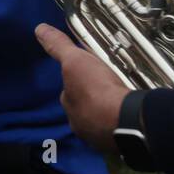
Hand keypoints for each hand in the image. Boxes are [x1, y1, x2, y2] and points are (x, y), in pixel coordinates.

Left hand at [35, 23, 129, 153]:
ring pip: (104, 120)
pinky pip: (122, 130)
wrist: (129, 120)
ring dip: (111, 111)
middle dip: (96, 98)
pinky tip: (134, 114)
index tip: (92, 74)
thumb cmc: (97, 89)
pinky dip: (126, 122)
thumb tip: (39, 29)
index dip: (79, 81)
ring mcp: (103, 138)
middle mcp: (82, 126)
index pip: (71, 91)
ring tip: (124, 100)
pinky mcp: (123, 144)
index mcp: (70, 108)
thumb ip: (59, 46)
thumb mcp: (75, 61)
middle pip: (87, 108)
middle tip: (111, 87)